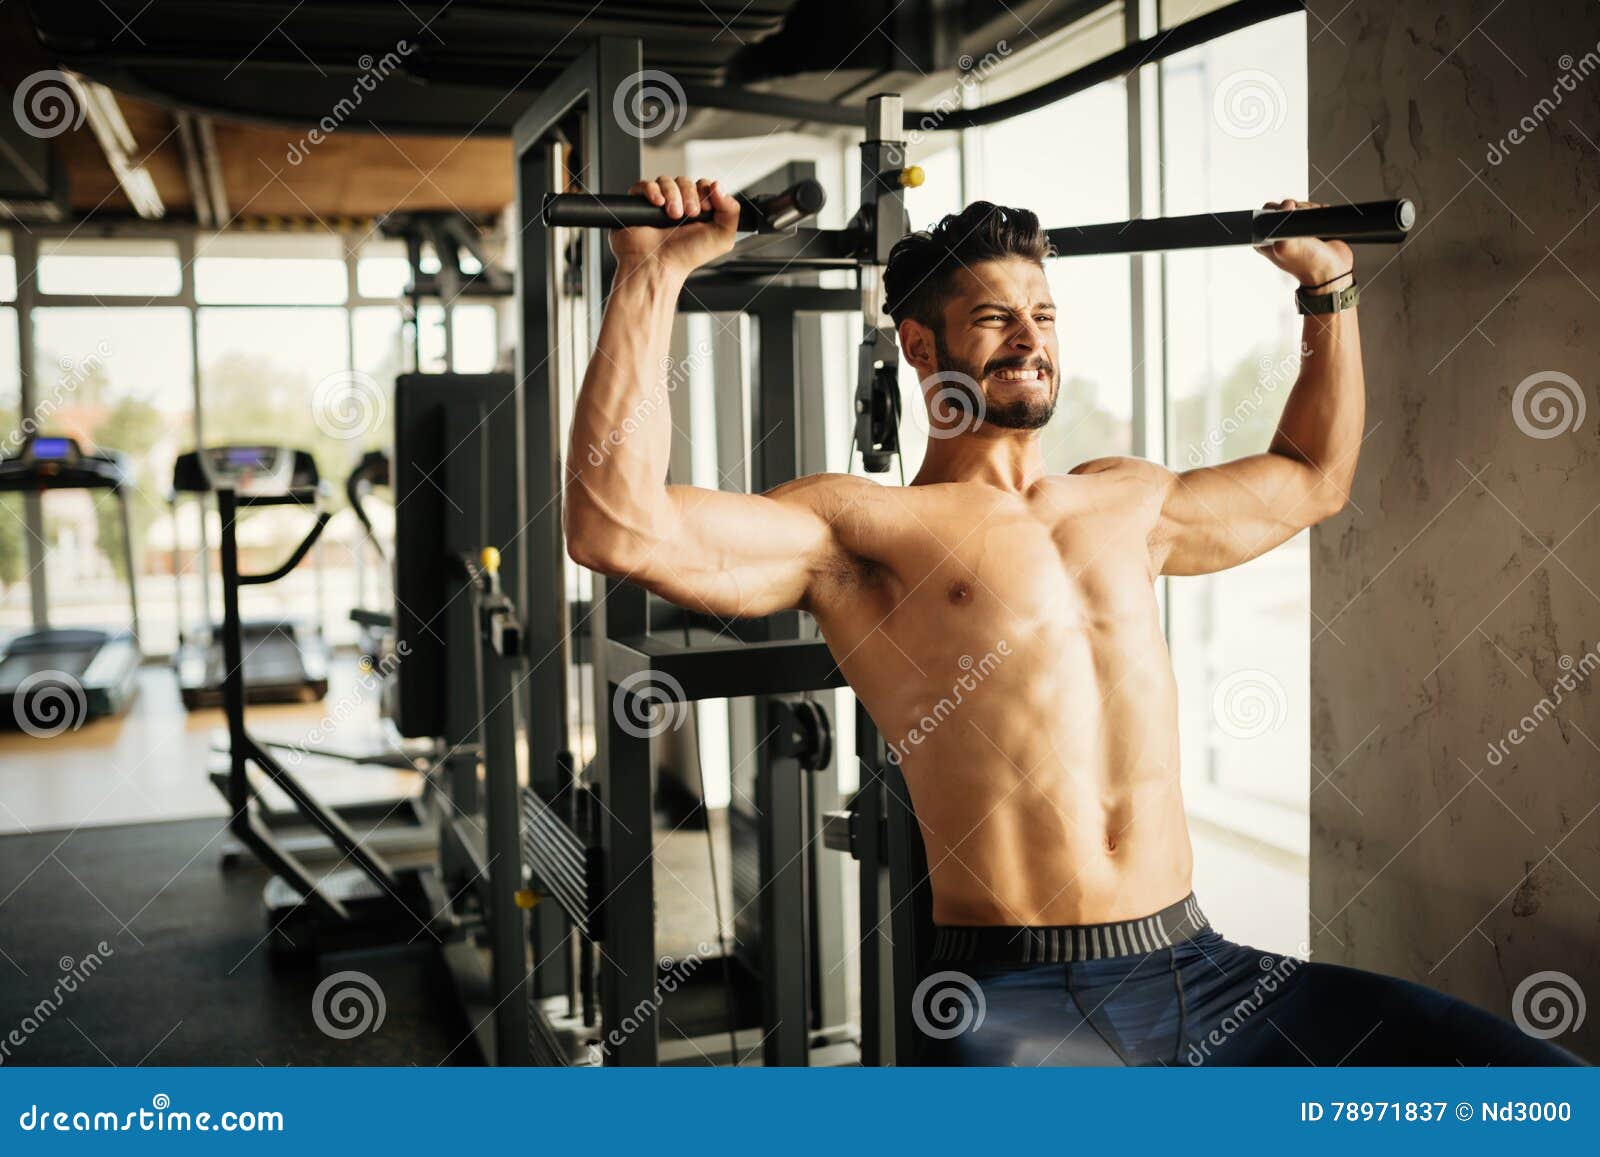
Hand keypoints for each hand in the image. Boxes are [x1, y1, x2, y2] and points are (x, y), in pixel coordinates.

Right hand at [609, 176, 739, 275]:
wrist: (659, 265)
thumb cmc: (686, 257)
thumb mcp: (722, 238)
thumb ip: (731, 211)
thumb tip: (720, 186)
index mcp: (699, 211)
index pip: (704, 185)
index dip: (706, 191)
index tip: (706, 209)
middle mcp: (679, 205)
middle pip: (685, 181)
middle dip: (690, 195)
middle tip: (690, 215)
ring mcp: (659, 203)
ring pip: (666, 181)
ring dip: (673, 195)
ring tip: (673, 216)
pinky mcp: (639, 203)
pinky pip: (645, 185)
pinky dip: (653, 191)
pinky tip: (658, 204)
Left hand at [1253, 198, 1353, 287]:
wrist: (1332, 270)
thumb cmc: (1308, 265)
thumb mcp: (1286, 246)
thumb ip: (1280, 225)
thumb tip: (1287, 205)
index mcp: (1266, 241)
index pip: (1264, 214)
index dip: (1277, 209)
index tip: (1289, 212)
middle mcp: (1279, 235)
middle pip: (1284, 207)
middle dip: (1296, 207)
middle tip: (1302, 218)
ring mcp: (1296, 231)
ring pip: (1299, 207)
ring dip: (1309, 208)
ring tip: (1313, 222)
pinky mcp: (1310, 228)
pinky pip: (1312, 210)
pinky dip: (1317, 210)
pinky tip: (1319, 219)